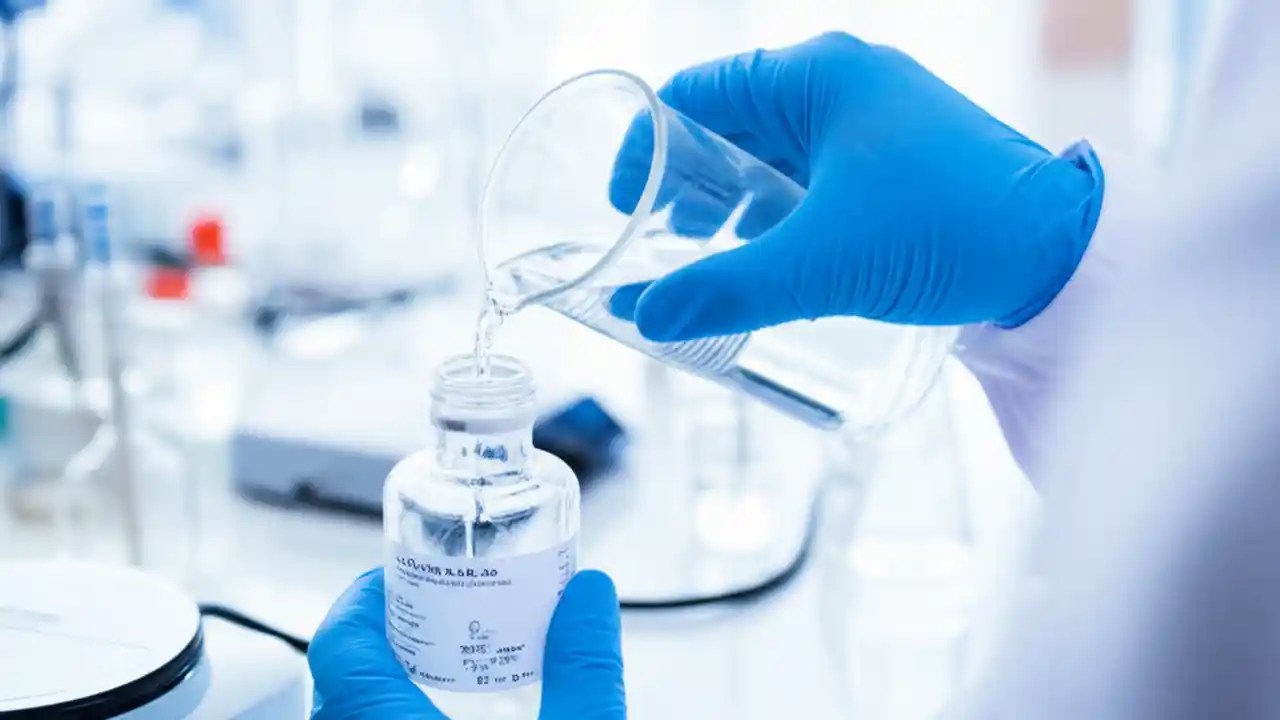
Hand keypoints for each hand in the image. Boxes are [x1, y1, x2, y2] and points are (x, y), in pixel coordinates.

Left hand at [309, 568, 625, 718]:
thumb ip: (585, 670)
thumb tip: (590, 591)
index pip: (340, 646)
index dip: (364, 599)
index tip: (405, 577)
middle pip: (337, 679)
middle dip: (379, 637)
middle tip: (434, 618)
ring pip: (345, 714)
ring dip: (379, 682)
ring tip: (439, 668)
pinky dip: (385, 714)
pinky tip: (439, 715)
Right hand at [609, 32, 1103, 340]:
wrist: (1066, 256)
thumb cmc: (948, 233)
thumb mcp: (822, 263)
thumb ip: (726, 290)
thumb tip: (644, 317)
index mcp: (818, 76)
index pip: (699, 93)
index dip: (648, 144)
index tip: (624, 200)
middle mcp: (847, 83)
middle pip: (735, 121)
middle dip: (691, 179)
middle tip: (661, 235)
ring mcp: (880, 119)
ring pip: (777, 150)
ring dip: (736, 197)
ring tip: (709, 250)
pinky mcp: (903, 160)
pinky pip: (818, 173)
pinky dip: (783, 207)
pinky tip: (775, 254)